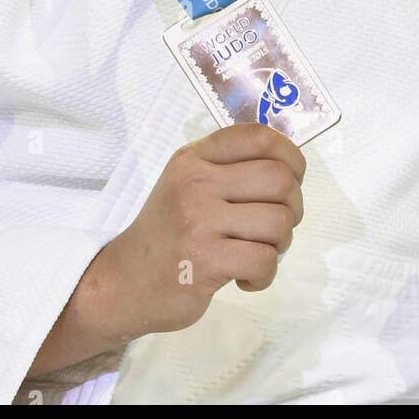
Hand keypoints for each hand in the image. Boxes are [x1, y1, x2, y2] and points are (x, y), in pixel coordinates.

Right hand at [95, 121, 305, 340]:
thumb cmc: (167, 232)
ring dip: (281, 244)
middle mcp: (196, 182)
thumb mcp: (187, 183)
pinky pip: (264, 260)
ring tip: (258, 252)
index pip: (258, 136)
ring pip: (279, 221)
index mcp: (195, 158)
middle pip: (279, 178)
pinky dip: (264, 275)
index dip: (290, 156)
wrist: (125, 282)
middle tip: (276, 226)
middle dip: (294, 206)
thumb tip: (288, 167)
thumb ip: (228, 168)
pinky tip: (245, 277)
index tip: (292, 179)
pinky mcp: (205, 260)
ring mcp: (199, 220)